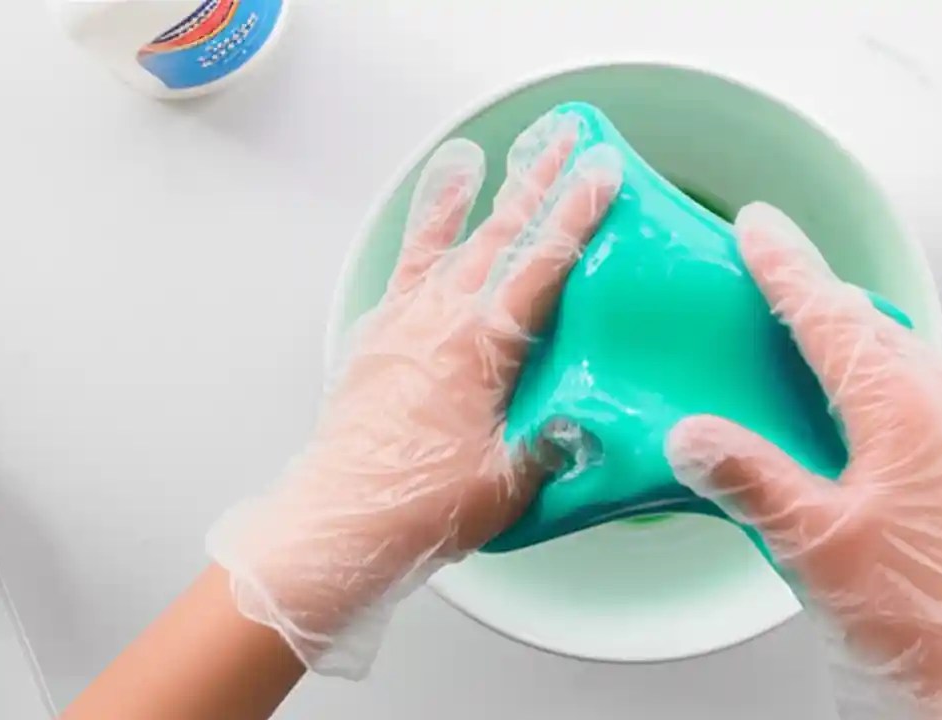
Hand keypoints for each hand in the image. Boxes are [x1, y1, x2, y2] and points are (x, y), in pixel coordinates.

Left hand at [206, 111, 622, 678]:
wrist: (341, 521)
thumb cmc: (420, 504)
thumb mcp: (511, 479)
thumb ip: (554, 440)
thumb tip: (587, 421)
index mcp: (483, 345)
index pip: (542, 263)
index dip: (576, 214)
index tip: (601, 170)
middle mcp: (442, 318)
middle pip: (501, 234)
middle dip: (538, 182)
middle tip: (563, 140)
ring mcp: (406, 321)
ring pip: (455, 242)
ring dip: (485, 198)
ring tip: (500, 154)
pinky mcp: (381, 336)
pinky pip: (409, 268)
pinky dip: (427, 233)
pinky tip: (440, 216)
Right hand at [665, 203, 941, 718]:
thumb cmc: (918, 612)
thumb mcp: (816, 544)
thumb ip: (750, 479)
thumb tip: (694, 434)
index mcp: (905, 409)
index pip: (830, 318)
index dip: (785, 268)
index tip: (755, 227)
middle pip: (865, 323)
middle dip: (812, 290)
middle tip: (766, 266)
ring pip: (892, 351)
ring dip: (841, 330)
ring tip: (793, 324)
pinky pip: (911, 384)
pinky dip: (867, 368)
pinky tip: (840, 396)